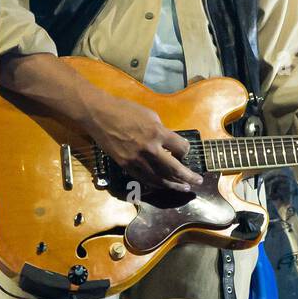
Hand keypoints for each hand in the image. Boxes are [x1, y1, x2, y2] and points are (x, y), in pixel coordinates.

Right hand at [86, 93, 204, 192]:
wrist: (100, 116)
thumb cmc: (126, 110)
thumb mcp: (151, 115)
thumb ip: (162, 131)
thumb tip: (170, 144)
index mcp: (157, 133)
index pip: (181, 147)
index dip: (186, 150)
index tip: (185, 151)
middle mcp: (149, 149)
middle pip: (174, 168)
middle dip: (188, 177)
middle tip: (197, 181)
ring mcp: (136, 160)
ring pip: (159, 178)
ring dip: (173, 184)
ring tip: (183, 188)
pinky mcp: (126, 166)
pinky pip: (144, 179)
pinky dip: (156, 183)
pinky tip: (163, 185)